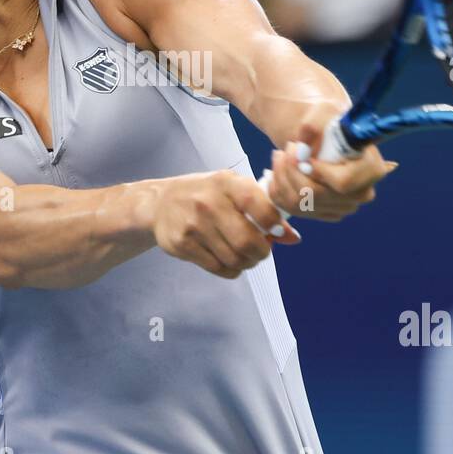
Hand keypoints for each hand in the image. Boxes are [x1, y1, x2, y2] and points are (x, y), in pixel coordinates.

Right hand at [154, 170, 300, 278]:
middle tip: (261, 251)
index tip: (276, 231)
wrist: (160, 204)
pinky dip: (231, 270)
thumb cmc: (205, 194)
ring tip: (245, 255)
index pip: (258, 204)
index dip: (274, 223)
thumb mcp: (233, 190)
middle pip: (247, 242)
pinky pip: (218, 268)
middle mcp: (208, 203)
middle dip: (262, 252)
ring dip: (247, 263)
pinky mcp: (182, 245)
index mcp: (225, 183)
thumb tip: (293, 238)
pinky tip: (229, 260)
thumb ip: (263, 209)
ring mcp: (193, 225)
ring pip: (234, 259)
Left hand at [266, 113, 397, 221]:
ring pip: (300, 204)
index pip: (342, 183)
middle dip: (292, 170)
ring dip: (282, 177)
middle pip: (316, 196)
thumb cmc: (327, 121)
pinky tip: (278, 171)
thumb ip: (312, 126)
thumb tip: (302, 149)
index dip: (316, 170)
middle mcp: (361, 193)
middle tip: (287, 148)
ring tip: (280, 155)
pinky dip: (278, 190)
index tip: (301, 149)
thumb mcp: (322, 112)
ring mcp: (343, 207)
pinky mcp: (325, 213)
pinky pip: (292, 209)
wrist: (324, 134)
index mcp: (372, 169)